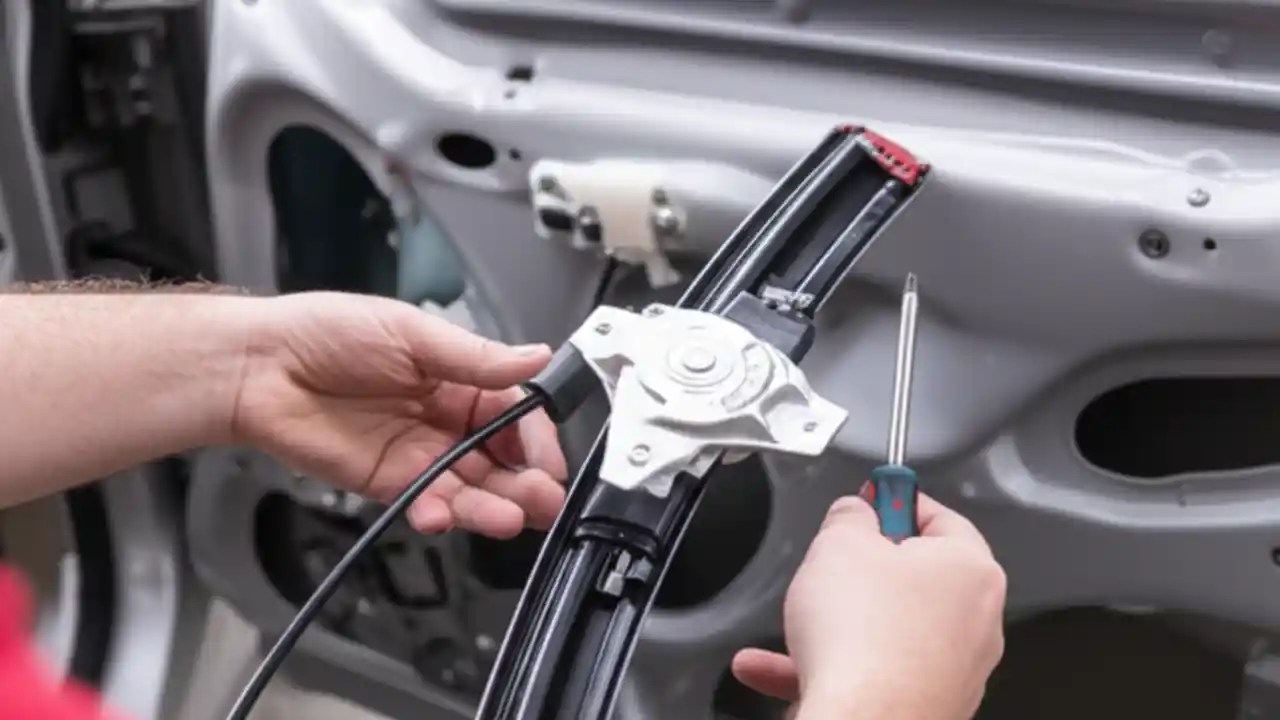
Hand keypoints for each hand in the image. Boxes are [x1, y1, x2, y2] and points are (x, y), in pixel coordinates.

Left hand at [232, 292, 567, 538]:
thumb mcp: (411, 333)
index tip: (550, 461)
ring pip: (470, 488)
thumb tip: (536, 357)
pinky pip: (426, 504)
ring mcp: (419, 454)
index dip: (536, 439)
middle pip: (501, 458)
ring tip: (511, 518)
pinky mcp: (388, 483)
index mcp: (458, 377)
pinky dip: (441, 515)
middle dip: (526, 482)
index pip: (515, 413)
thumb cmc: (325, 332)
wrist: (259, 368)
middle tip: (544, 501)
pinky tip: (446, 515)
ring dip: (494, 506)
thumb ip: (475, 358)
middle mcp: (446, 418)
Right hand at [732, 493, 1005, 719]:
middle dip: (860, 571)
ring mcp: (953, 669)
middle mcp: (974, 621)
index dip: (895, 502)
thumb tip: (854, 513)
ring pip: (884, 631)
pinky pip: (870, 673)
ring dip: (832, 625)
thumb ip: (848, 517)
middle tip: (828, 565)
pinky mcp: (925, 704)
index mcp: (970, 569)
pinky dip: (826, 666)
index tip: (870, 498)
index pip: (939, 517)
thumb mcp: (839, 544)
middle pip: (912, 577)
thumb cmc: (864, 639)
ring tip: (791, 623)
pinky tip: (774, 667)